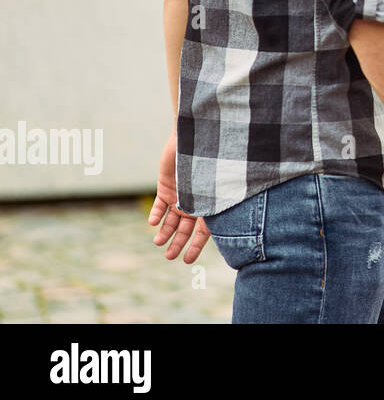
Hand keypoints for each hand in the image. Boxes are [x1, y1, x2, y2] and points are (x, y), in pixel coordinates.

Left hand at [148, 131, 210, 263]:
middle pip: (185, 228)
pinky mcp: (165, 187)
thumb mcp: (212, 185)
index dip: (196, 246)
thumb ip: (211, 204)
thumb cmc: (211, 161)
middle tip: (170, 257)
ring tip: (158, 242)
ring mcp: (179, 195)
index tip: (187, 261)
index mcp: (210, 204)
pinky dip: (156, 214)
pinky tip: (153, 223)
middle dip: (177, 243)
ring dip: (164, 232)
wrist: (196, 138)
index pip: (204, 231)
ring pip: (170, 220)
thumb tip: (213, 228)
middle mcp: (194, 202)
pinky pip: (159, 205)